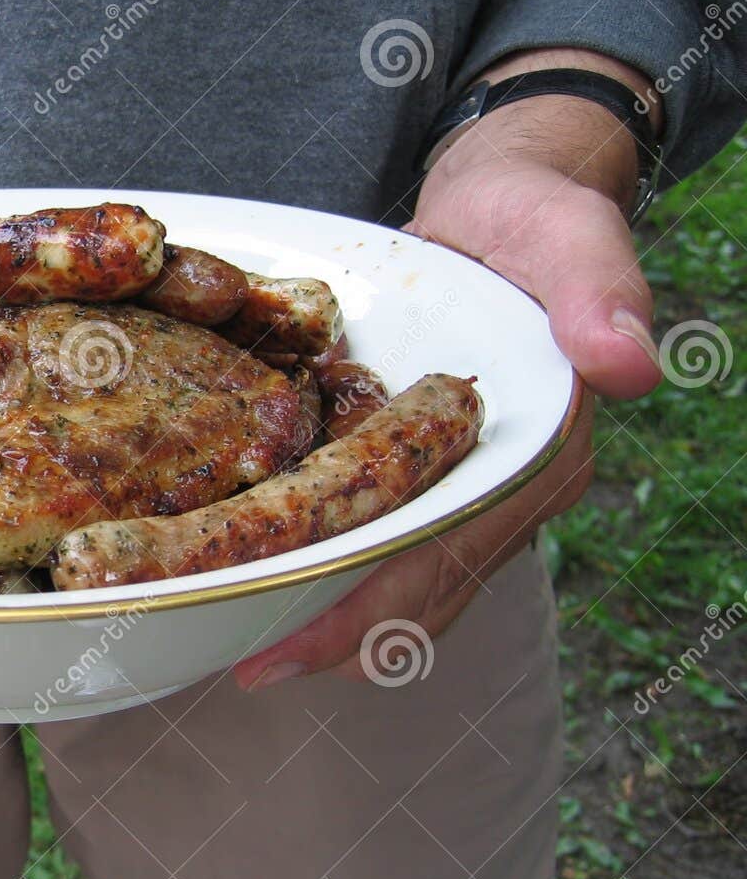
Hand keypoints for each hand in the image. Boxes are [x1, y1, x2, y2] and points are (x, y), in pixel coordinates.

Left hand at [234, 49, 663, 688]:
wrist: (503, 210)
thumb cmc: (535, 218)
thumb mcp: (570, 235)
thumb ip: (600, 293)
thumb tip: (628, 368)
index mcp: (537, 456)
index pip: (448, 556)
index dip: (372, 610)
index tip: (298, 647)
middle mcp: (502, 490)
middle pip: (417, 591)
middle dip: (335, 636)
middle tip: (251, 668)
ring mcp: (463, 488)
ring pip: (398, 579)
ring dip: (327, 617)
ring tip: (249, 647)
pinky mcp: (424, 469)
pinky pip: (378, 535)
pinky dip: (328, 565)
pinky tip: (268, 575)